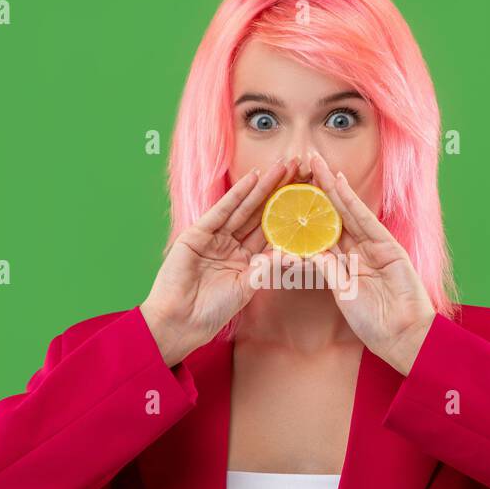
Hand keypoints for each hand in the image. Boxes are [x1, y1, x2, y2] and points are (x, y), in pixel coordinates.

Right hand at [140, 157, 299, 365]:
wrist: (181, 321)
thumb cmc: (213, 310)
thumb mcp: (248, 287)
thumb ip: (269, 267)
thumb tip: (298, 254)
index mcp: (246, 259)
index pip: (271, 230)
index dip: (289, 212)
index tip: (308, 193)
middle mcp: (231, 245)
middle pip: (260, 213)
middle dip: (279, 191)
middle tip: (298, 167)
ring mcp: (214, 237)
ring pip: (243, 208)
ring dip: (262, 186)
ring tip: (282, 166)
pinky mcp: (197, 233)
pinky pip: (221, 211)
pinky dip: (236, 194)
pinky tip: (252, 178)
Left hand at [303, 152, 435, 375]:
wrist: (403, 336)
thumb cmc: (374, 322)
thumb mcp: (343, 293)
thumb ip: (328, 269)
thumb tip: (305, 250)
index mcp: (347, 261)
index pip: (322, 230)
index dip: (308, 209)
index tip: (290, 190)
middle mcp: (360, 249)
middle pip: (334, 213)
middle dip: (318, 188)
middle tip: (302, 161)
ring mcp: (375, 245)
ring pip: (347, 211)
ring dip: (331, 186)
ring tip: (314, 163)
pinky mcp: (389, 246)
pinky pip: (364, 221)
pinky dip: (351, 202)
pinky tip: (337, 183)